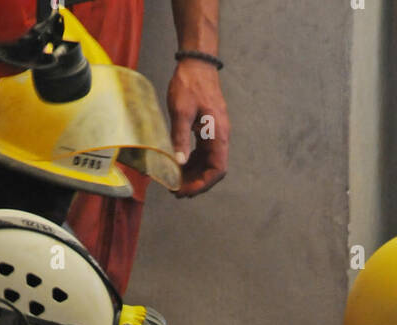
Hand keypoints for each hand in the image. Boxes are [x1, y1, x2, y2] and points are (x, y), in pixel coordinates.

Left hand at [168, 59, 229, 196]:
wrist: (197, 63)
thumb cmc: (190, 83)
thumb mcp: (181, 111)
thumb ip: (180, 138)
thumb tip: (178, 162)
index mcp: (218, 134)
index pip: (217, 169)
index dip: (203, 183)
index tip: (186, 190)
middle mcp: (220, 136)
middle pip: (212, 169)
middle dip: (196, 182)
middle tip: (177, 190)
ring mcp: (215, 133)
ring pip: (207, 162)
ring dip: (193, 174)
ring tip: (176, 181)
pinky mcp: (208, 128)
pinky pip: (203, 152)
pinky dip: (193, 162)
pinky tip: (180, 165)